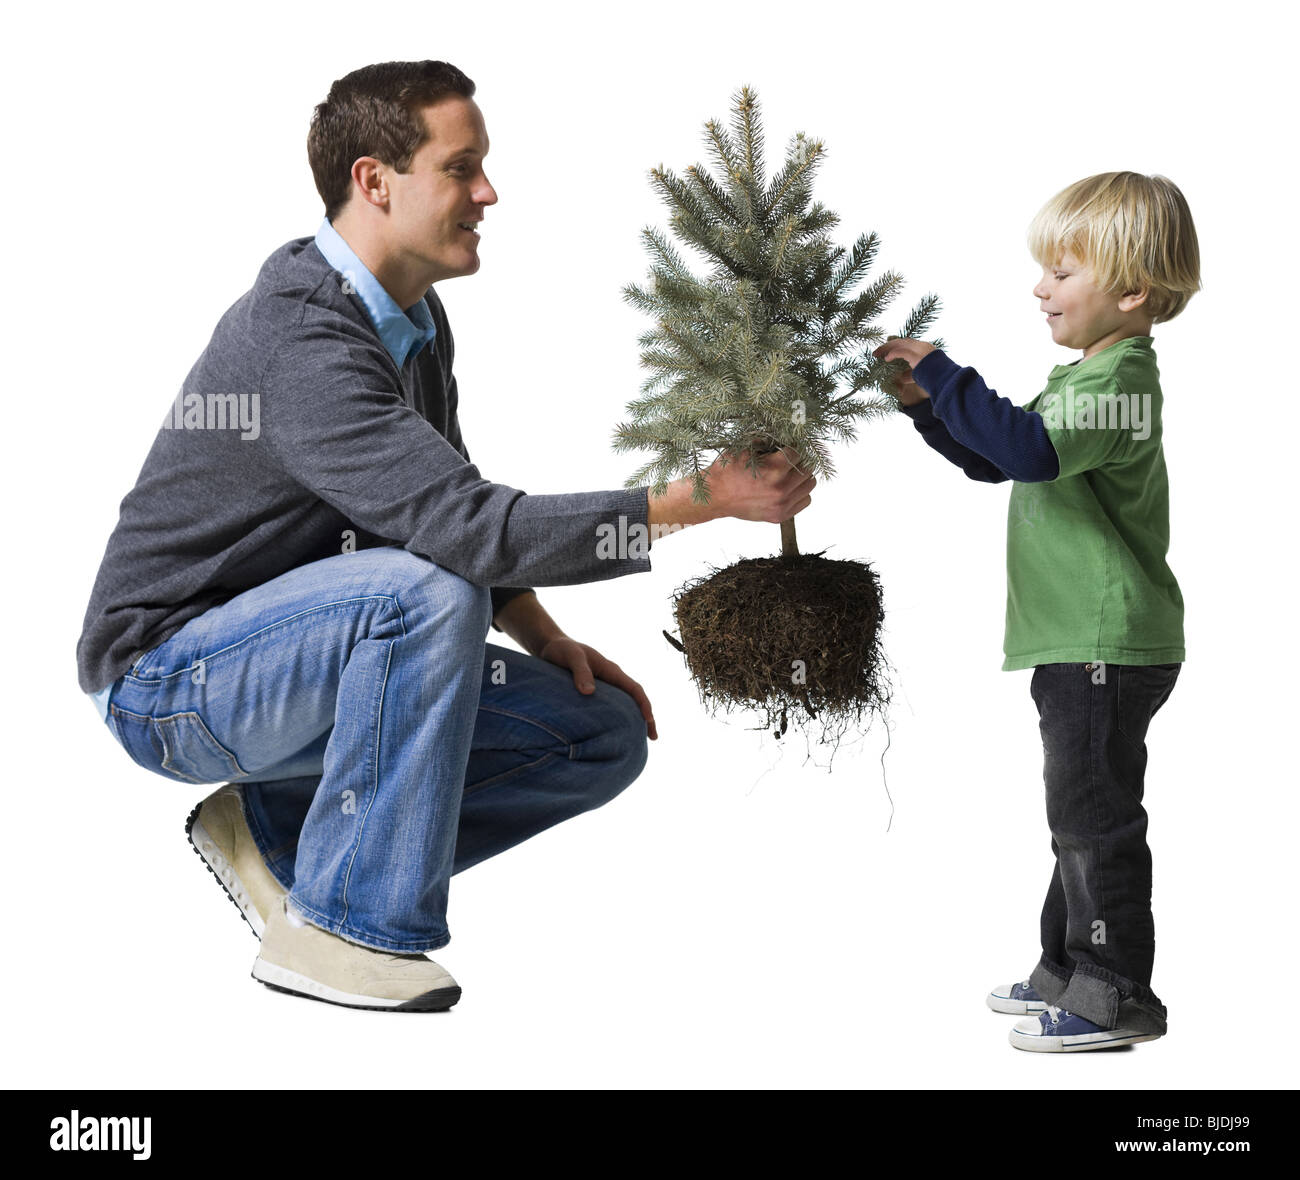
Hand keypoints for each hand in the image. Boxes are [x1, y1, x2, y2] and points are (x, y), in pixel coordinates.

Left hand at [537, 636, 657, 740]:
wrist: (551, 646)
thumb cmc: (562, 649)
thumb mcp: (571, 657)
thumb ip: (580, 672)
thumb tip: (589, 692)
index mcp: (611, 670)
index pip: (634, 688)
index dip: (644, 704)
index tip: (649, 720)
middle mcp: (611, 680)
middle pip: (634, 700)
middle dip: (646, 717)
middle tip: (653, 738)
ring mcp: (603, 688)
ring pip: (623, 706)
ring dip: (631, 721)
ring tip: (635, 742)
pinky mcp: (593, 694)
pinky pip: (609, 709)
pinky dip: (615, 721)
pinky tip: (611, 735)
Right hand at [706, 445, 815, 523]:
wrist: (713, 496)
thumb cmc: (726, 471)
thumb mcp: (744, 449)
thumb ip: (766, 442)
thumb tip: (782, 437)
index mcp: (774, 469)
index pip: (799, 452)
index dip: (793, 447)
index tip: (787, 447)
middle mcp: (781, 488)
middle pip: (808, 468)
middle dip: (799, 461)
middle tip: (789, 460)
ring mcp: (782, 504)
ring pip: (809, 485)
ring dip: (802, 477)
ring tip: (789, 474)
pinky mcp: (780, 515)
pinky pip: (805, 501)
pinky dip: (800, 493)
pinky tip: (788, 488)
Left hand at [873, 337, 935, 405]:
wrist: (945, 380)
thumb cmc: (933, 379)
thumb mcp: (917, 375)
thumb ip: (907, 375)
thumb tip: (895, 378)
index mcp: (923, 348)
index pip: (906, 343)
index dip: (894, 346)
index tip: (884, 352)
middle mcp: (921, 346)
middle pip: (901, 341)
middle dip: (887, 346)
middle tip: (876, 353)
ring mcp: (920, 349)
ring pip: (899, 344)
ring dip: (886, 348)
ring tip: (877, 354)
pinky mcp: (917, 355)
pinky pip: (901, 352)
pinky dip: (892, 354)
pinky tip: (886, 359)